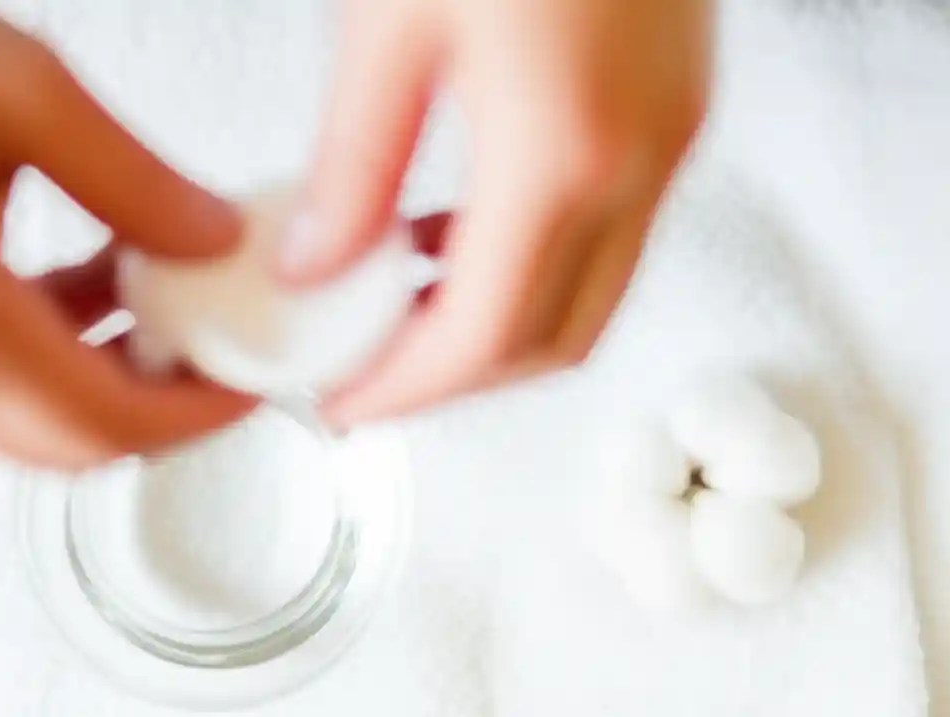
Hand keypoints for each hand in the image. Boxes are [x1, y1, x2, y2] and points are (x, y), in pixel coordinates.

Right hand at [0, 0, 254, 468]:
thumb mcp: (23, 95)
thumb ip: (138, 185)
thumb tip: (210, 241)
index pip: (111, 423)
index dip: (199, 414)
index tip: (252, 383)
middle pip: (68, 442)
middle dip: (156, 402)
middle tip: (213, 345)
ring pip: (20, 414)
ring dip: (98, 369)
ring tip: (151, 288)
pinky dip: (39, 349)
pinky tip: (73, 275)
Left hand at [281, 0, 710, 423]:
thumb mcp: (393, 17)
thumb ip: (355, 158)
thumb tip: (317, 265)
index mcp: (563, 149)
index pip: (484, 336)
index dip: (406, 390)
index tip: (342, 400)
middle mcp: (640, 157)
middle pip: (551, 341)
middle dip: (455, 381)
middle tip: (369, 371)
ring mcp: (673, 133)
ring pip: (592, 297)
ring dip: (499, 326)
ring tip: (400, 305)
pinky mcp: (678, 103)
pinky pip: (611, 234)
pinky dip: (536, 266)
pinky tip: (462, 230)